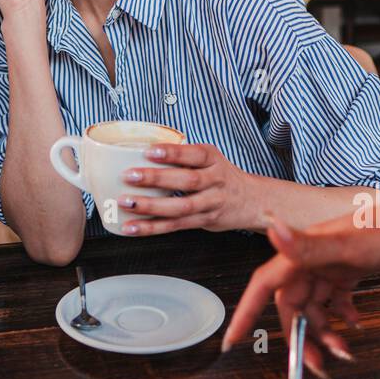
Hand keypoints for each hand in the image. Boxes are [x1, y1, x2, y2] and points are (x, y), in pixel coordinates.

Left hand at [117, 143, 254, 235]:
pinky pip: (176, 226)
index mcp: (214, 160)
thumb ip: (184, 156)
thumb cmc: (221, 176)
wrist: (252, 201)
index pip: (194, 154)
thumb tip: (140, 151)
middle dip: (156, 178)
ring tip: (127, 203)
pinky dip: (152, 227)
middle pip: (187, 180)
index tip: (149, 151)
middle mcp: (215, 181)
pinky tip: (133, 226)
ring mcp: (211, 203)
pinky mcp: (204, 221)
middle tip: (130, 175)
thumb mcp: (210, 159)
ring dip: (150, 206)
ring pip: (181, 207)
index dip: (172, 153)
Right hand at [221, 212, 379, 376]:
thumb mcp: (349, 243)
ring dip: (325, 331)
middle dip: (301, 336)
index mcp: (304, 249)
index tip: (233, 338)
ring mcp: (332, 263)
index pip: (264, 285)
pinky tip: (356, 323)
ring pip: (315, 306)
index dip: (246, 312)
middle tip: (315, 364)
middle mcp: (313, 256)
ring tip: (343, 351)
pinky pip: (335, 299)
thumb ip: (306, 244)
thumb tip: (271, 226)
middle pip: (293, 304)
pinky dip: (342, 315)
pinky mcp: (349, 269)